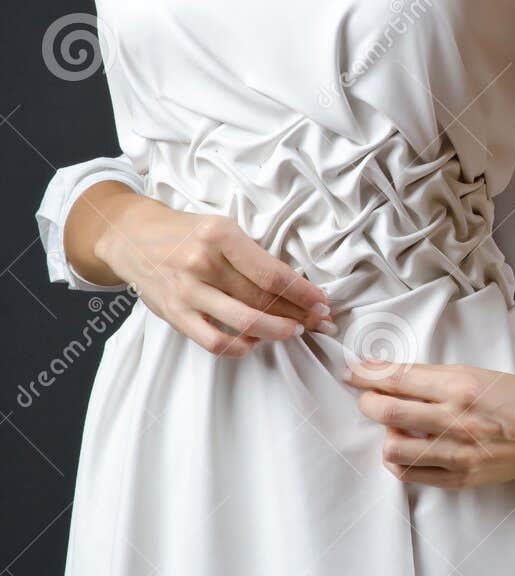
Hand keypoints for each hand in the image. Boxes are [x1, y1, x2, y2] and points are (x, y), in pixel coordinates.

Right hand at [94, 190, 334, 357]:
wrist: (131, 237)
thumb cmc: (185, 233)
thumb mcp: (220, 228)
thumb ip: (250, 255)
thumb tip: (294, 285)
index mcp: (220, 234)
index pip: (272, 272)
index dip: (303, 292)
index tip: (322, 301)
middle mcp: (203, 262)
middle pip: (263, 298)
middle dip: (299, 313)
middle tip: (320, 321)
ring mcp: (187, 291)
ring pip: (244, 322)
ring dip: (277, 331)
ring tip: (294, 330)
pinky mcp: (175, 314)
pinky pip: (215, 342)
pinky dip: (241, 347)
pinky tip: (255, 342)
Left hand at [344, 357, 514, 489]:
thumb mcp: (478, 373)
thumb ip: (436, 378)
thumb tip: (395, 376)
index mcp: (460, 386)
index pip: (399, 379)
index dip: (368, 374)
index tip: (352, 372)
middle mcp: (455, 419)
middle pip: (388, 411)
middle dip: (367, 401)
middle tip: (365, 397)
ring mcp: (456, 452)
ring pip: (394, 448)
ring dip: (385, 435)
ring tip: (394, 428)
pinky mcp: (460, 477)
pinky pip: (412, 474)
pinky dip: (400, 461)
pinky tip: (406, 450)